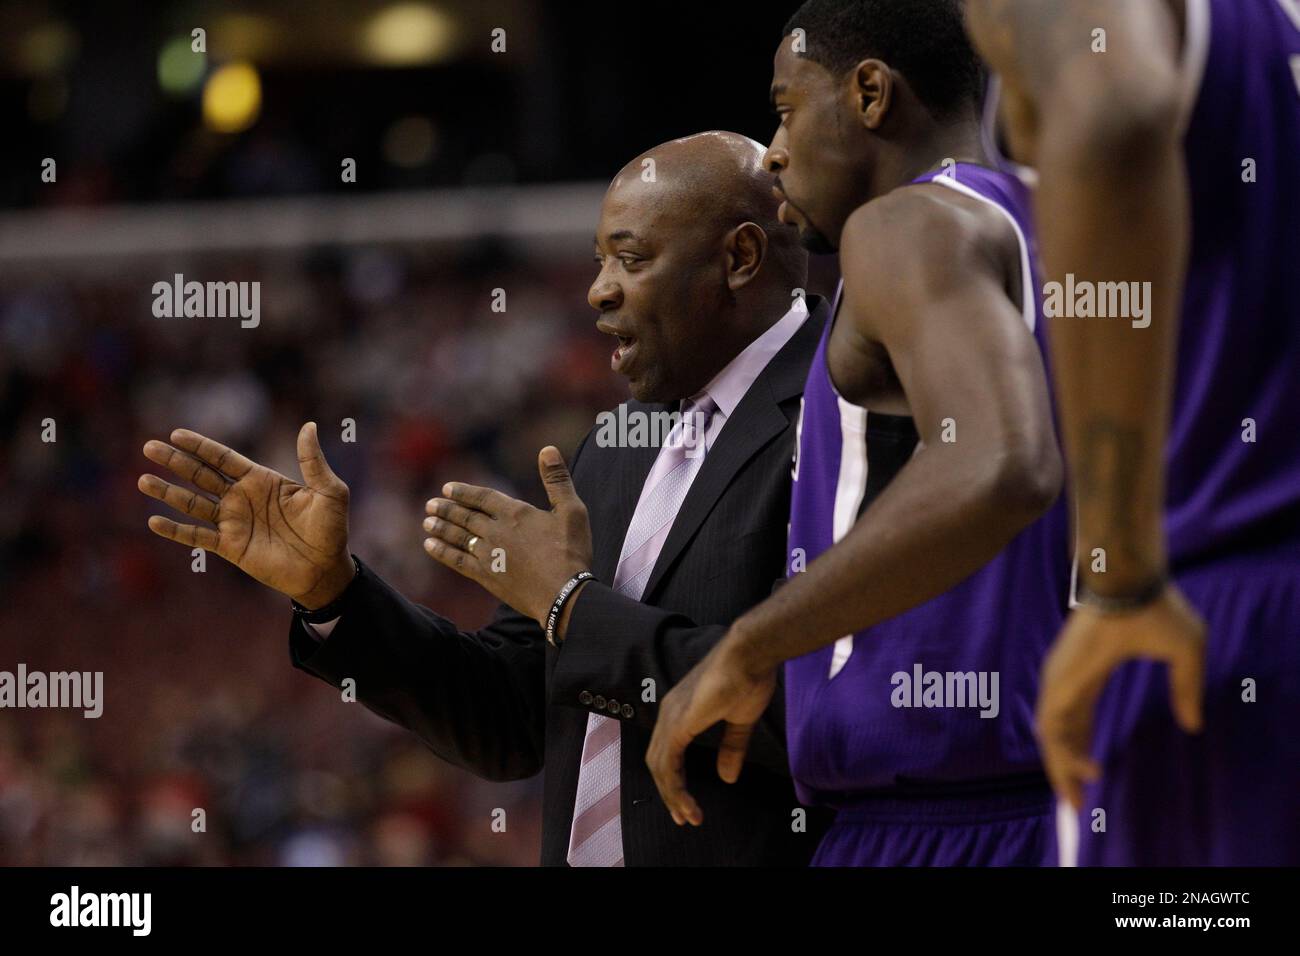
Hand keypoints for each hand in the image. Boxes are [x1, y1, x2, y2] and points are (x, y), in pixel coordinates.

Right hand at [138, 422, 354, 608]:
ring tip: (143, 480)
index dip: (200, 446)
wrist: (326, 569)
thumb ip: (313, 461)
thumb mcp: (329, 491)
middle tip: (148, 447)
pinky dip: (176, 530)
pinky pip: (198, 536)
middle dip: (175, 461)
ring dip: (168, 492)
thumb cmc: (331, 529)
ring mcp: (234, 522)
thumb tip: (308, 426)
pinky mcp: (231, 547)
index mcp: (262, 480)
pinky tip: (153, 520)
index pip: (224, 458)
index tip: (176, 434)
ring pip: (193, 503)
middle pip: (201, 475)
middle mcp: (242, 498)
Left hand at [422, 446, 592, 626]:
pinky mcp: (486, 576)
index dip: (465, 492)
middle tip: (430, 505)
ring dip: (441, 528)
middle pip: (466, 516)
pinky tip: (430, 547)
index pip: (483, 497)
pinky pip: (457, 560)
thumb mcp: (572, 510)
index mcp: (515, 513)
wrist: (563, 594)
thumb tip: (547, 449)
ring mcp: (489, 554)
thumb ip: (557, 479)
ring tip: (426, 522)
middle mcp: (497, 531)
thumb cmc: (571, 552)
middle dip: (447, 509)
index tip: (447, 488)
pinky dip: (442, 552)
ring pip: (458, 536)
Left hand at [645, 631, 776, 825]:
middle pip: (658, 762)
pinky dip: (675, 786)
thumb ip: (731, 748)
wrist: (750, 653)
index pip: (667, 752)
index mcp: (681, 711)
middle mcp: (669, 713)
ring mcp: (671, 717)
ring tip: (688, 816)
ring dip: (672, 795)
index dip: (674, 780)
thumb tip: (727, 777)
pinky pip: (668, 762)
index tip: (687, 805)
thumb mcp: (739, 720)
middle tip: (683, 817)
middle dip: (669, 793)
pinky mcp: (679, 722)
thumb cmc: (748, 678)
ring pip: (660, 766)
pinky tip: (686, 802)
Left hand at [1035, 584, 1205, 809]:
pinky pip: (1052, 727)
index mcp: (1091, 670)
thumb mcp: (1185, 652)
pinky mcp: (1058, 682)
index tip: (1093, 771)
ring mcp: (1061, 679)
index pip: (1078, 716)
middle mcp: (1070, 678)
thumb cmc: (1155, 608)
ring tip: (1076, 800)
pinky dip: (1063, 754)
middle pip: (1061, 732)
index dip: (1082, 745)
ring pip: (1051, 735)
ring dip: (1061, 769)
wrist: (1130, 583)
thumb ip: (1186, 688)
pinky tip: (1085, 772)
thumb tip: (1193, 724)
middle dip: (1066, 767)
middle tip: (1075, 802)